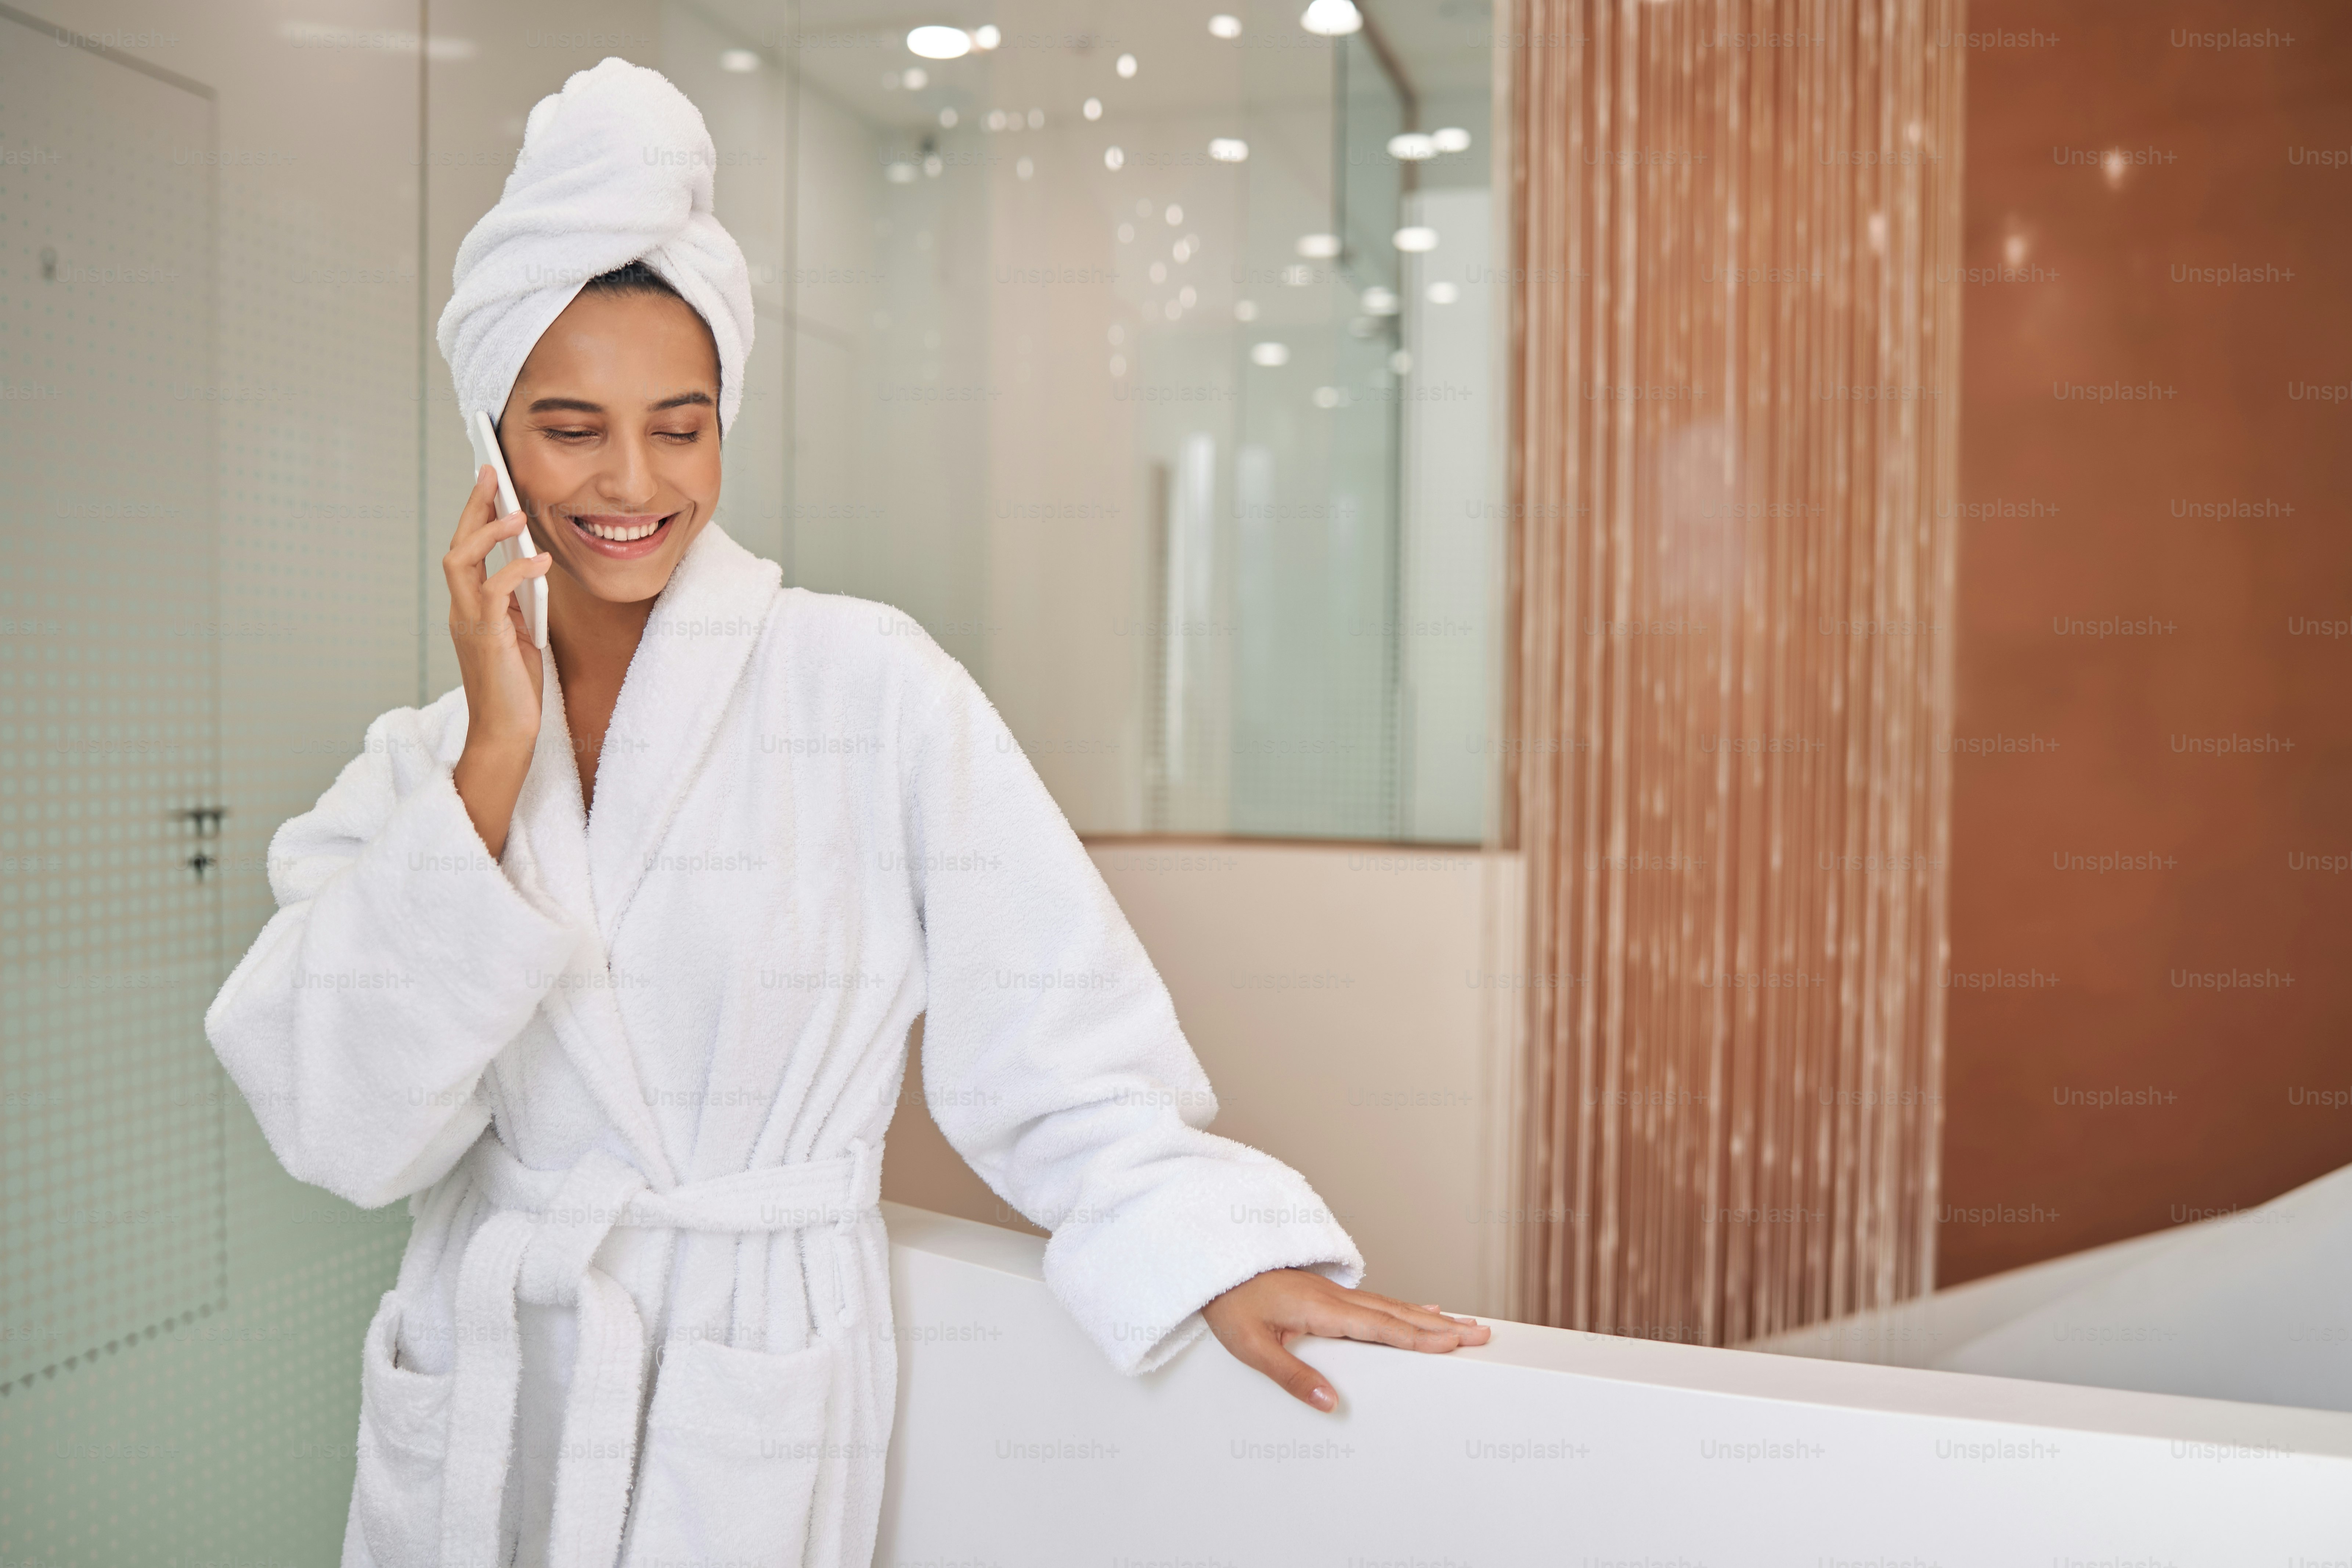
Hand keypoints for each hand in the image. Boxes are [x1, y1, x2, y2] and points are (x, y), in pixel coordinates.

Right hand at [446, 464, 550, 857]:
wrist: (508, 733)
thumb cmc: (515, 686)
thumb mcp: (519, 632)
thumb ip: (517, 600)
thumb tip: (531, 562)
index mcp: (472, 606)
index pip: (468, 549)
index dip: (476, 513)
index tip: (491, 480)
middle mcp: (463, 610)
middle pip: (458, 545)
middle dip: (473, 507)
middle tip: (491, 471)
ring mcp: (470, 624)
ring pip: (461, 562)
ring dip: (488, 533)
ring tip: (516, 511)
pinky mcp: (486, 640)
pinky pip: (494, 595)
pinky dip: (517, 572)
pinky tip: (541, 560)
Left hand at [1200, 1268, 1489, 1412]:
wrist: (1213, 1268)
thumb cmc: (1229, 1306)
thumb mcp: (1251, 1347)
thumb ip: (1291, 1376)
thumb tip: (1329, 1403)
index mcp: (1321, 1310)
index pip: (1382, 1328)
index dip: (1420, 1337)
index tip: (1455, 1342)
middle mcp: (1335, 1299)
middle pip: (1399, 1314)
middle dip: (1442, 1327)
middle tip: (1482, 1332)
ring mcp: (1334, 1294)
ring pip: (1393, 1307)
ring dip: (1430, 1317)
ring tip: (1465, 1324)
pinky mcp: (1328, 1294)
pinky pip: (1378, 1302)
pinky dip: (1406, 1307)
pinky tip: (1422, 1308)